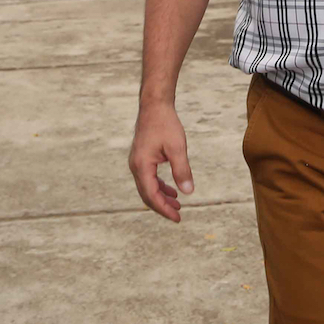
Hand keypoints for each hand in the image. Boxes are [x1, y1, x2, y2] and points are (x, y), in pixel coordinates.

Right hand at [128, 100, 192, 221]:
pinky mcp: (141, 158)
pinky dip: (159, 186)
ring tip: (177, 205)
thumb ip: (182, 170)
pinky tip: (171, 189)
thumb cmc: (166, 124)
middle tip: (178, 216)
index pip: (151, 195)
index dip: (164, 209)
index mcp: (142, 166)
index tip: (177, 218)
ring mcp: (137, 162)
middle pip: (147, 194)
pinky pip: (148, 178)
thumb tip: (188, 192)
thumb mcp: (177, 148)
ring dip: (161, 197)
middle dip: (162, 206)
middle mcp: (136, 166)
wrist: (155, 105)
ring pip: (147, 187)